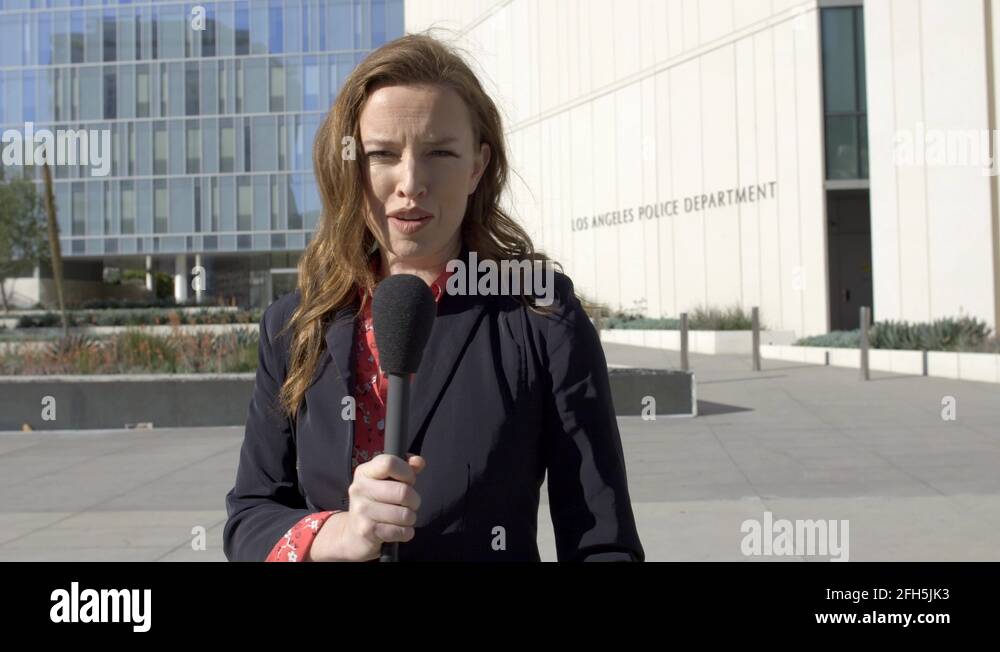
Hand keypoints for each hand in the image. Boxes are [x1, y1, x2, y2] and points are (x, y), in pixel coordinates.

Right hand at [306, 453, 424, 561]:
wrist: (354, 533)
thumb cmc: (376, 502)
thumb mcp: (387, 481)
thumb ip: (406, 469)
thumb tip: (418, 462)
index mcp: (364, 472)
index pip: (389, 463)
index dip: (406, 472)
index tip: (408, 480)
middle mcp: (359, 489)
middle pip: (402, 492)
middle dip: (414, 500)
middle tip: (410, 504)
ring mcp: (361, 510)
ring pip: (405, 514)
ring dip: (411, 518)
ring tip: (403, 517)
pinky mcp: (367, 531)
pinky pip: (401, 531)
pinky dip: (406, 532)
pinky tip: (399, 529)